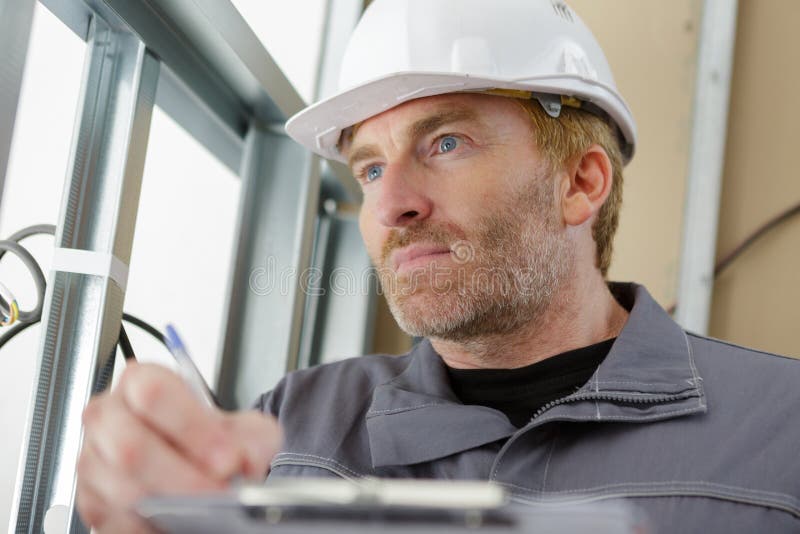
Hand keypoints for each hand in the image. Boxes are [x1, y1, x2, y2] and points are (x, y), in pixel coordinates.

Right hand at [76, 362, 281, 532]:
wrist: (198, 466)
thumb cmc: (210, 440)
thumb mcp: (244, 428)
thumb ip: (251, 437)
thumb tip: (243, 460)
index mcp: (139, 382)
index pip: (154, 393)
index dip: (192, 428)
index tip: (226, 458)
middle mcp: (108, 416)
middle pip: (132, 446)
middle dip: (184, 477)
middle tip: (221, 492)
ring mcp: (93, 459)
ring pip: (125, 489)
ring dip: (171, 505)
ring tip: (209, 509)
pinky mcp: (91, 500)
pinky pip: (116, 521)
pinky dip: (151, 526)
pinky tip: (179, 523)